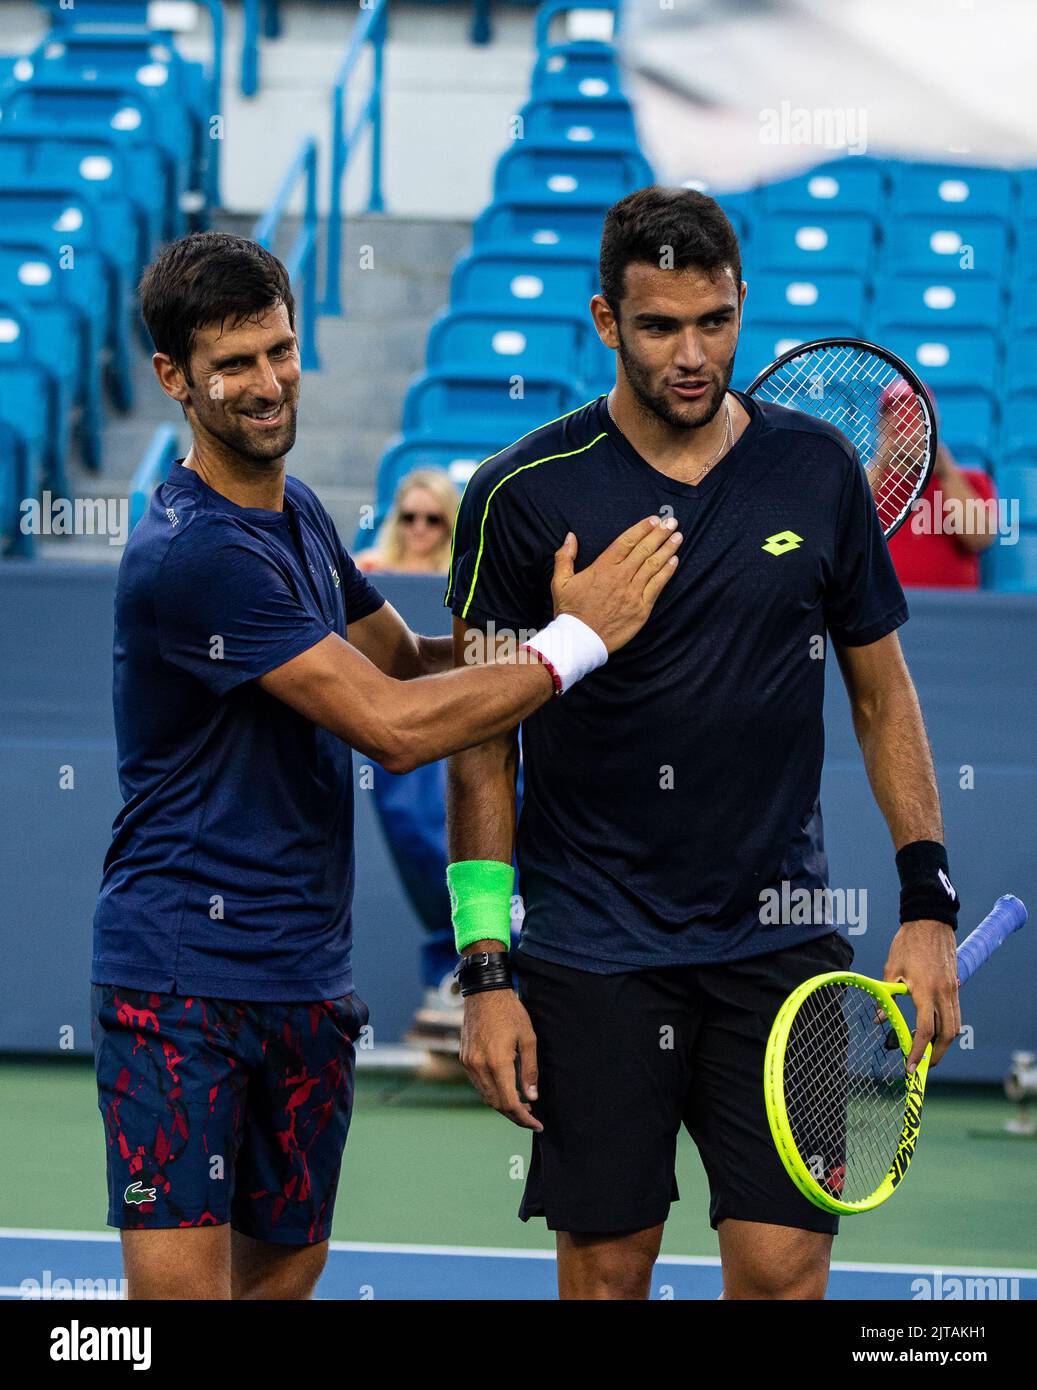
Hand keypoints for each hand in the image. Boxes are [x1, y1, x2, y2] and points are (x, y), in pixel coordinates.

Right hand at [459, 988, 542, 1130]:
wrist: (484, 993)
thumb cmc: (510, 1012)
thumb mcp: (528, 1038)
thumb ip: (530, 1070)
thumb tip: (532, 1097)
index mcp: (497, 1062)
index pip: (510, 1102)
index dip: (523, 1118)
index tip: (537, 1124)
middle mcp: (479, 1066)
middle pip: (496, 1103)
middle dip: (514, 1115)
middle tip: (532, 1117)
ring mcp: (469, 1063)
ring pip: (485, 1096)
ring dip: (502, 1105)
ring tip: (521, 1105)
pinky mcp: (464, 1058)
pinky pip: (478, 1084)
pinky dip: (492, 1092)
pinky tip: (505, 1089)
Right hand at [550, 515, 681, 653]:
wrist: (580, 640)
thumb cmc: (570, 611)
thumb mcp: (560, 582)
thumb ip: (565, 557)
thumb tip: (570, 536)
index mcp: (602, 567)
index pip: (626, 541)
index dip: (642, 528)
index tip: (653, 519)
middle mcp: (620, 576)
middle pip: (644, 549)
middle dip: (659, 534)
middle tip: (671, 522)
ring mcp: (633, 593)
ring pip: (654, 565)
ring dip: (667, 549)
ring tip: (678, 537)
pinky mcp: (641, 609)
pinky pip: (657, 586)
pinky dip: (667, 572)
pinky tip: (675, 561)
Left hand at [883, 920, 960, 1070]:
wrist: (930, 921)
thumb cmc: (907, 944)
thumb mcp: (891, 970)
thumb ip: (889, 998)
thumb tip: (882, 1020)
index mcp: (925, 991)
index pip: (925, 1030)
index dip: (918, 1050)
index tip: (911, 1065)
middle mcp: (943, 993)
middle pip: (947, 1034)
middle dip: (936, 1054)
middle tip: (921, 1064)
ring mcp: (952, 990)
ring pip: (954, 1026)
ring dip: (942, 1042)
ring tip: (925, 1049)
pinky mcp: (955, 985)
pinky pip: (955, 1013)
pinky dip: (946, 1027)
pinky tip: (931, 1028)